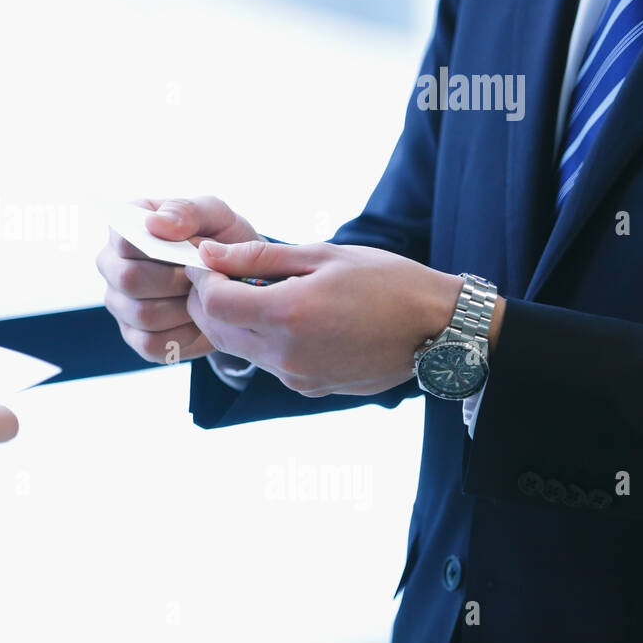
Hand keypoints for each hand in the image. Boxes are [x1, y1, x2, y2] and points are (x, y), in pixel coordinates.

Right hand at [96, 195, 260, 362]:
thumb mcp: (215, 216)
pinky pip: (153, 344)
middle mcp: (112, 266)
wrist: (240, 281)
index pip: (124, 239)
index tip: (196, 246)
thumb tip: (154, 225)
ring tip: (205, 297)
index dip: (162, 247)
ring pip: (143, 314)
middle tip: (207, 276)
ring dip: (185, 308)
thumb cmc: (220, 242)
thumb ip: (187, 211)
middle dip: (177, 280)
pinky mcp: (135, 337)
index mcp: (124, 229)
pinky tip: (199, 320)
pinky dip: (185, 335)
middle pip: (129, 279)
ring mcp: (120, 304)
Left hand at [184, 239, 497, 396]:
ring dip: (234, 322)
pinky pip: (268, 363)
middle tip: (217, 276)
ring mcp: (297, 377)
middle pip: (218, 332)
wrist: (439, 328)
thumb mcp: (324, 255)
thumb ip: (259, 257)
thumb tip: (210, 254)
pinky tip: (285, 317)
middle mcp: (287, 355)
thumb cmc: (388, 281)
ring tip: (253, 291)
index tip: (208, 262)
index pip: (214, 303)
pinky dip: (262, 340)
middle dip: (207, 303)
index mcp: (289, 315)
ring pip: (240, 350)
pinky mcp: (310, 388)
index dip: (203, 280)